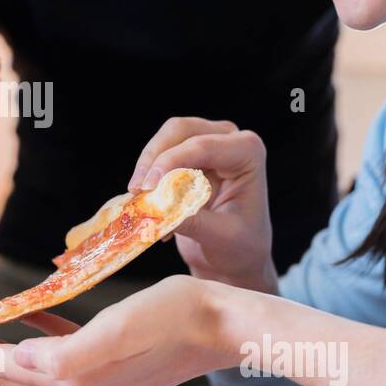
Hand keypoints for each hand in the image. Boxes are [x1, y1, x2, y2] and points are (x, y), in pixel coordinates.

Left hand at [0, 275, 262, 385]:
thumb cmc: (175, 318)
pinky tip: (29, 317)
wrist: (225, 324)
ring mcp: (98, 380)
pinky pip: (60, 352)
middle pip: (10, 373)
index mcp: (77, 383)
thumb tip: (18, 361)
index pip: (3, 370)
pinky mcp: (113, 364)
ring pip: (31, 365)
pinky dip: (37, 336)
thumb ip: (64, 354)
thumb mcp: (116, 330)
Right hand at [128, 118, 277, 293]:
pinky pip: (160, 154)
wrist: (237, 256)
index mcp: (249, 152)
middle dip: (154, 158)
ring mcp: (208, 142)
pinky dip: (148, 176)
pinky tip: (149, 206)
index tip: (146, 188)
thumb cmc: (240, 246)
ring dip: (147, 166)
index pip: (203, 146)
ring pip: (166, 137)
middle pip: (180, 130)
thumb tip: (157, 211)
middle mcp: (230, 139)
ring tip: (138, 198)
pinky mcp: (189, 154)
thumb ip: (193, 222)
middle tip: (136, 190)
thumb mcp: (221, 237)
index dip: (170, 162)